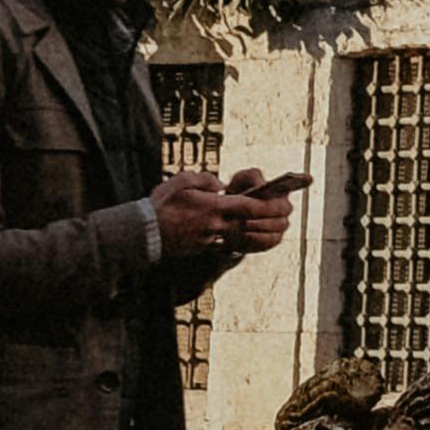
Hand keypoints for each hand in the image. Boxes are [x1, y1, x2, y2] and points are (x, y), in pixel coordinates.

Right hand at [160, 173, 292, 263]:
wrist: (143, 233)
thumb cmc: (161, 204)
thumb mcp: (182, 181)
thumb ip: (205, 180)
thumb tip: (220, 184)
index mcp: (213, 207)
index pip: (248, 207)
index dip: (268, 206)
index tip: (284, 203)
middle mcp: (215, 226)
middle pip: (250, 224)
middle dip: (271, 221)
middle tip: (287, 216)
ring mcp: (209, 240)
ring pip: (240, 235)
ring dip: (258, 231)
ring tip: (273, 225)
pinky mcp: (202, 250)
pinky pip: (225, 243)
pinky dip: (238, 238)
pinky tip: (245, 233)